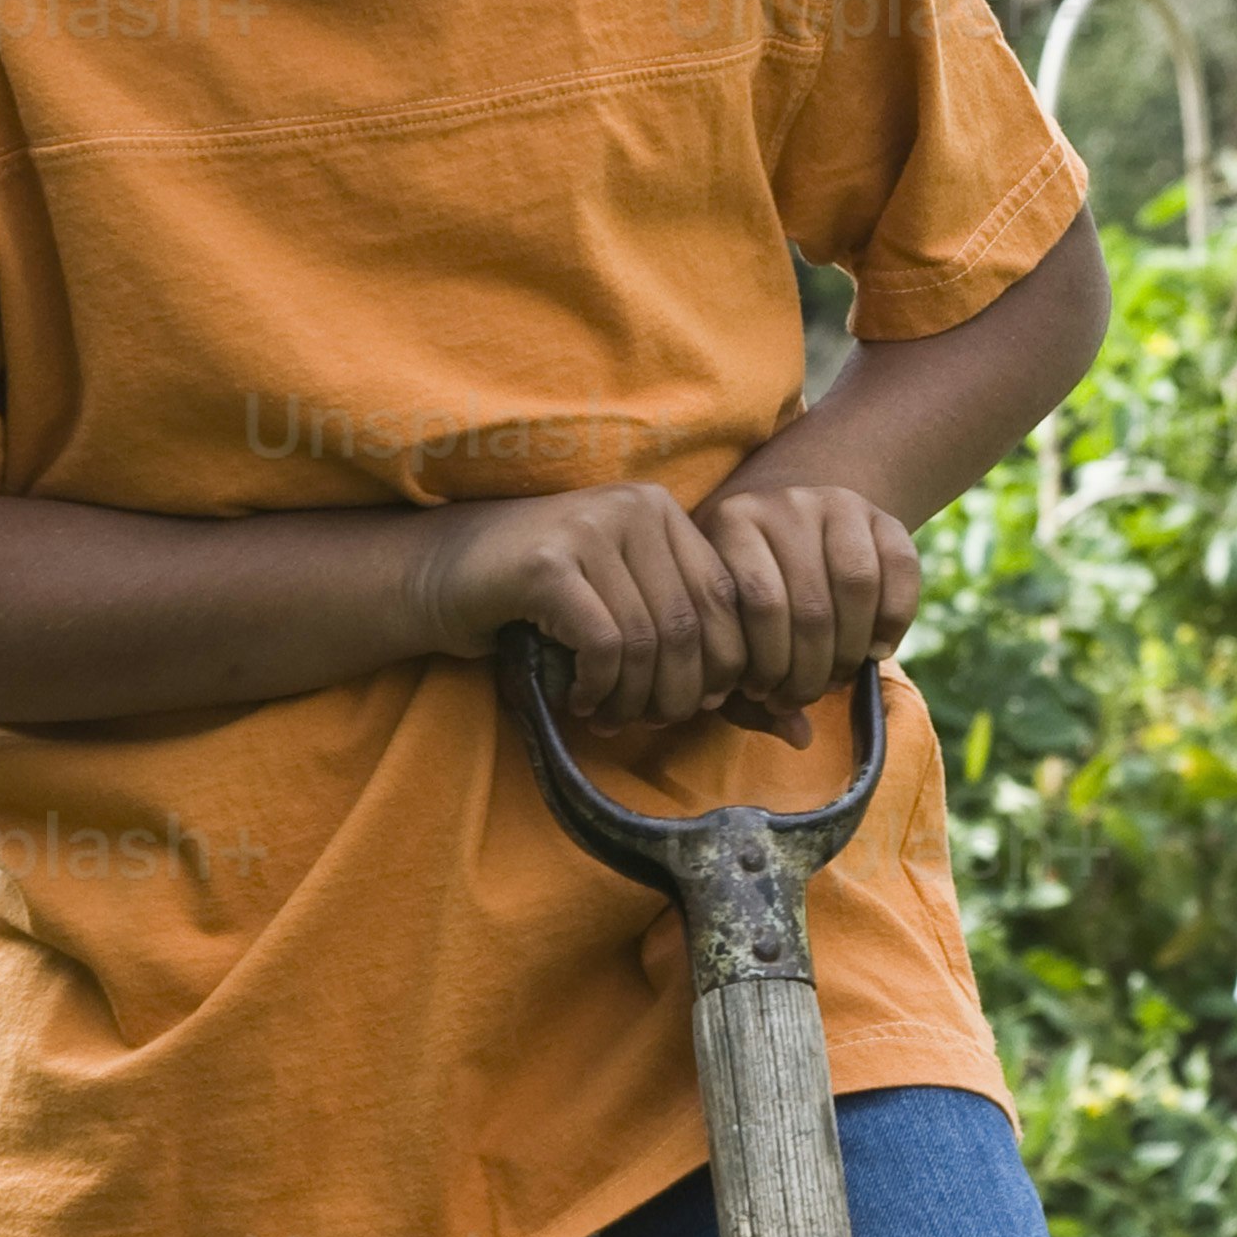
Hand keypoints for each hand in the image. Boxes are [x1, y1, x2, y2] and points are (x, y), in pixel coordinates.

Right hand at [407, 483, 754, 729]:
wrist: (440, 573)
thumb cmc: (541, 601)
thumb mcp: (624, 606)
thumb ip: (691, 644)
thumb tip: (795, 729)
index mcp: (662, 511)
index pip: (727, 599)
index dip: (721, 665)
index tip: (695, 705)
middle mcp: (633, 507)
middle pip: (691, 625)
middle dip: (678, 691)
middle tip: (651, 720)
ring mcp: (589, 527)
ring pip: (649, 640)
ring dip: (634, 697)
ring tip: (612, 715)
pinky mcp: (548, 562)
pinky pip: (604, 645)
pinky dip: (599, 687)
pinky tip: (581, 699)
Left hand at [695, 480, 918, 742]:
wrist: (790, 524)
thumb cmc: (745, 595)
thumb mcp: (729, 628)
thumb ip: (744, 690)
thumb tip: (798, 735)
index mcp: (731, 522)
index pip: (758, 604)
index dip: (764, 664)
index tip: (761, 694)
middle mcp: (785, 503)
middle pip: (811, 604)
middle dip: (809, 669)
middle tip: (801, 696)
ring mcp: (838, 502)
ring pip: (858, 587)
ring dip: (850, 650)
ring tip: (835, 677)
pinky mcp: (883, 516)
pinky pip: (902, 573)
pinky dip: (894, 623)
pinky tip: (876, 650)